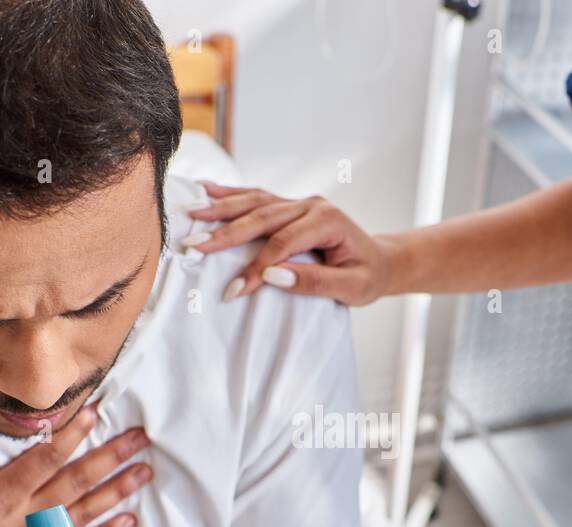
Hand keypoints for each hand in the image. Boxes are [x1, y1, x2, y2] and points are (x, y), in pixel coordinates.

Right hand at [0, 406, 151, 526]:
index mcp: (0, 500)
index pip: (43, 458)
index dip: (70, 433)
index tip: (96, 410)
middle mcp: (26, 521)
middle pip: (76, 482)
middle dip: (109, 457)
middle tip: (140, 438)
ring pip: (87, 512)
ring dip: (118, 491)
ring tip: (145, 472)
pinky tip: (130, 521)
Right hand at [186, 181, 394, 305]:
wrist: (380, 261)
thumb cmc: (367, 276)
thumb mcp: (352, 287)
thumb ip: (315, 282)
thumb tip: (273, 277)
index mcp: (327, 221)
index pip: (283, 245)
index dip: (256, 268)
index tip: (234, 291)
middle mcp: (311, 205)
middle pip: (261, 218)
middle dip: (225, 234)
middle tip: (194, 247)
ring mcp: (299, 203)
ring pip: (254, 202)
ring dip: (220, 208)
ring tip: (191, 213)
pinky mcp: (290, 207)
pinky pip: (257, 197)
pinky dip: (230, 194)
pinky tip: (207, 190)